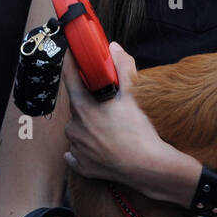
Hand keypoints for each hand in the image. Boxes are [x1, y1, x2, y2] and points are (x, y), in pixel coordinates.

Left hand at [62, 42, 196, 202]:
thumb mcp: (132, 95)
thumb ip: (122, 68)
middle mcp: (73, 126)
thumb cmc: (138, 131)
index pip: (69, 77)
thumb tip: (113, 49)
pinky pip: (79, 152)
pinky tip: (102, 146)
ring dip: (90, 123)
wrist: (147, 167)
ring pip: (79, 128)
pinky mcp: (81, 165)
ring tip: (112, 127)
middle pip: (77, 104)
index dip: (71, 63)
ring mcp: (75, 148)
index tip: (73, 54)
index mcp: (81, 106)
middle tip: (109, 101)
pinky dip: (88, 147)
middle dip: (90, 99)